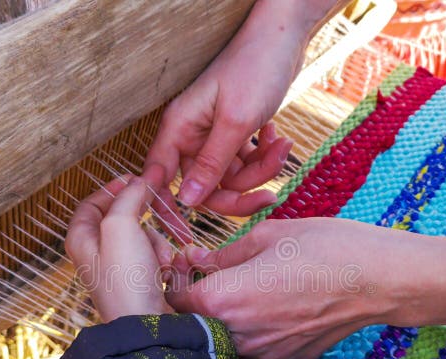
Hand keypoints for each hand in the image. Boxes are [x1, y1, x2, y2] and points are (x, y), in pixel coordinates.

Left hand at [66, 172, 173, 321]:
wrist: (146, 325)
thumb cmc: (127, 280)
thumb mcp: (121, 227)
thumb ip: (128, 198)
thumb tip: (140, 181)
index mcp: (81, 239)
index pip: (93, 202)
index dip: (114, 187)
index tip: (137, 179)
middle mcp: (95, 253)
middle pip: (122, 218)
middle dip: (144, 217)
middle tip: (160, 207)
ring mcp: (116, 269)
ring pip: (142, 237)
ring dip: (157, 242)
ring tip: (160, 259)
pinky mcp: (136, 281)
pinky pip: (152, 257)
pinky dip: (162, 259)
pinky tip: (164, 272)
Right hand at [146, 0, 316, 210]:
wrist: (284, 36)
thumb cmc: (255, 67)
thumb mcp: (237, 121)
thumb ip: (212, 164)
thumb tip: (187, 201)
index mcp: (179, 129)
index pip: (161, 179)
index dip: (171, 209)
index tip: (185, 235)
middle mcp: (192, 135)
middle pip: (206, 187)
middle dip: (241, 190)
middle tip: (270, 194)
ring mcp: (214, 135)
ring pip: (232, 177)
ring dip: (261, 170)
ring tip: (282, 146)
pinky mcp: (235, 133)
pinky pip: (245, 162)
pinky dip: (265, 156)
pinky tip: (278, 137)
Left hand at [166, 218, 400, 358]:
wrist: (374, 277)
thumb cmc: (323, 248)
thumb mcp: (266, 237)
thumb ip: (223, 254)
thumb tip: (196, 259)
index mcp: (223, 297)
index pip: (174, 300)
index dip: (173, 282)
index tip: (183, 271)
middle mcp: (236, 334)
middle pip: (191, 329)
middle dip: (188, 308)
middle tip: (203, 287)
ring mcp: (260, 356)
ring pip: (216, 353)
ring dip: (212, 335)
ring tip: (228, 310)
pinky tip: (245, 343)